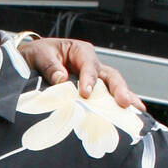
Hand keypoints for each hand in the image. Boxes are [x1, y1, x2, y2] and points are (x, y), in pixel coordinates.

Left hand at [22, 37, 146, 110]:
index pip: (89, 65)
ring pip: (113, 87)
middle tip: (124, 103)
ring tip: (136, 111)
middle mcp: (91, 64)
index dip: (89, 79)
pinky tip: (128, 116)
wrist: (31, 61)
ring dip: (125, 98)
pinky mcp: (92, 90)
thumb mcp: (40, 55)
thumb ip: (50, 66)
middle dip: (119, 89)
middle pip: (110, 76)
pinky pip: (106, 97)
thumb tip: (61, 80)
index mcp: (80, 51)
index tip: (85, 93)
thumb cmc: (37, 55)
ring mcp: (94, 78)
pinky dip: (116, 106)